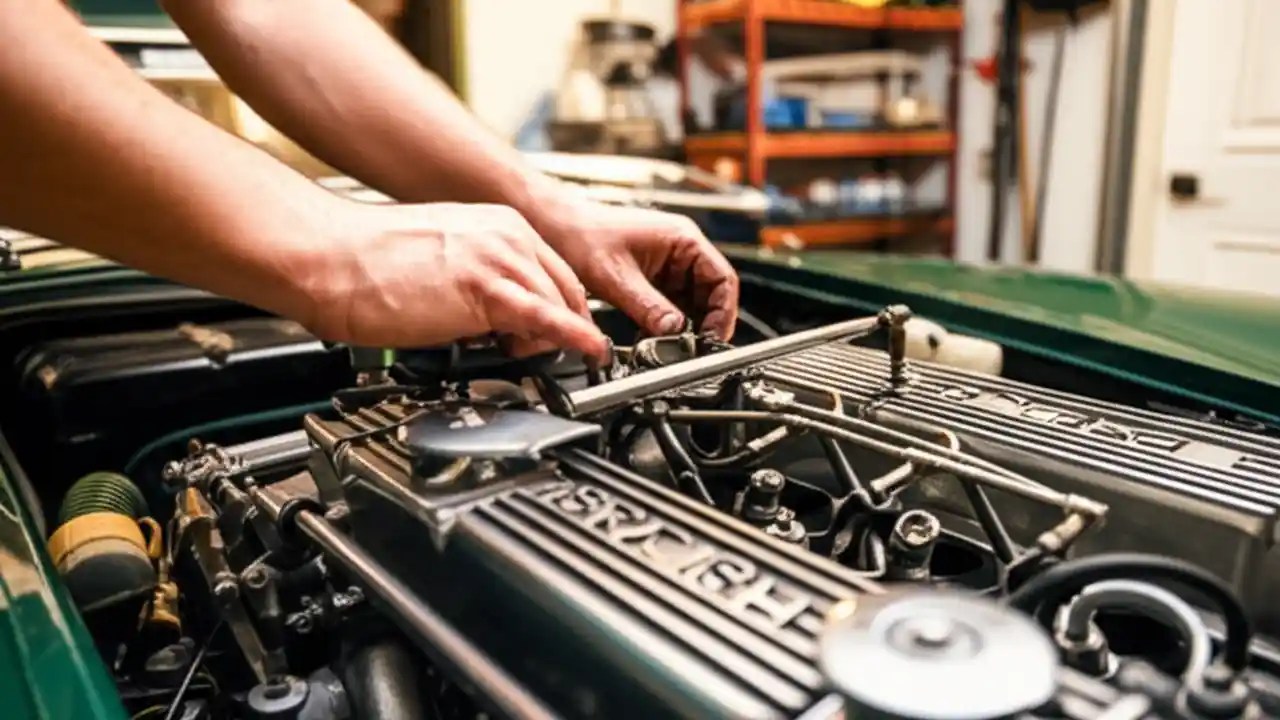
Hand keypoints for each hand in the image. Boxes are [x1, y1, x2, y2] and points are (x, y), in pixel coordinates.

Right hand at [304, 202, 607, 358]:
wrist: (329, 256)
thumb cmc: (365, 264)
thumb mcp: (440, 262)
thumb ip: (475, 285)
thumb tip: (488, 320)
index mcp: (496, 225)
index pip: (555, 271)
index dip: (565, 307)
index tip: (569, 330)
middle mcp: (505, 235)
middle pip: (567, 288)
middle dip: (568, 325)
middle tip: (554, 353)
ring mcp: (498, 259)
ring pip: (559, 305)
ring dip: (556, 339)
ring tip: (533, 357)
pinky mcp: (483, 289)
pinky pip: (545, 317)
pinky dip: (574, 337)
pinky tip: (591, 351)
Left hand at [533, 201, 739, 339]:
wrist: (555, 226)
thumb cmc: (582, 234)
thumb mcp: (616, 277)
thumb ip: (648, 306)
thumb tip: (674, 332)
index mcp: (683, 239)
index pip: (723, 279)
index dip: (723, 312)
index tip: (712, 338)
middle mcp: (681, 250)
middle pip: (711, 294)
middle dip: (705, 323)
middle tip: (693, 350)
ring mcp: (669, 264)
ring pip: (693, 302)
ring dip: (686, 326)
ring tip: (673, 346)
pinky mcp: (654, 278)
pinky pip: (673, 304)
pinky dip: (670, 323)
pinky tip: (658, 336)